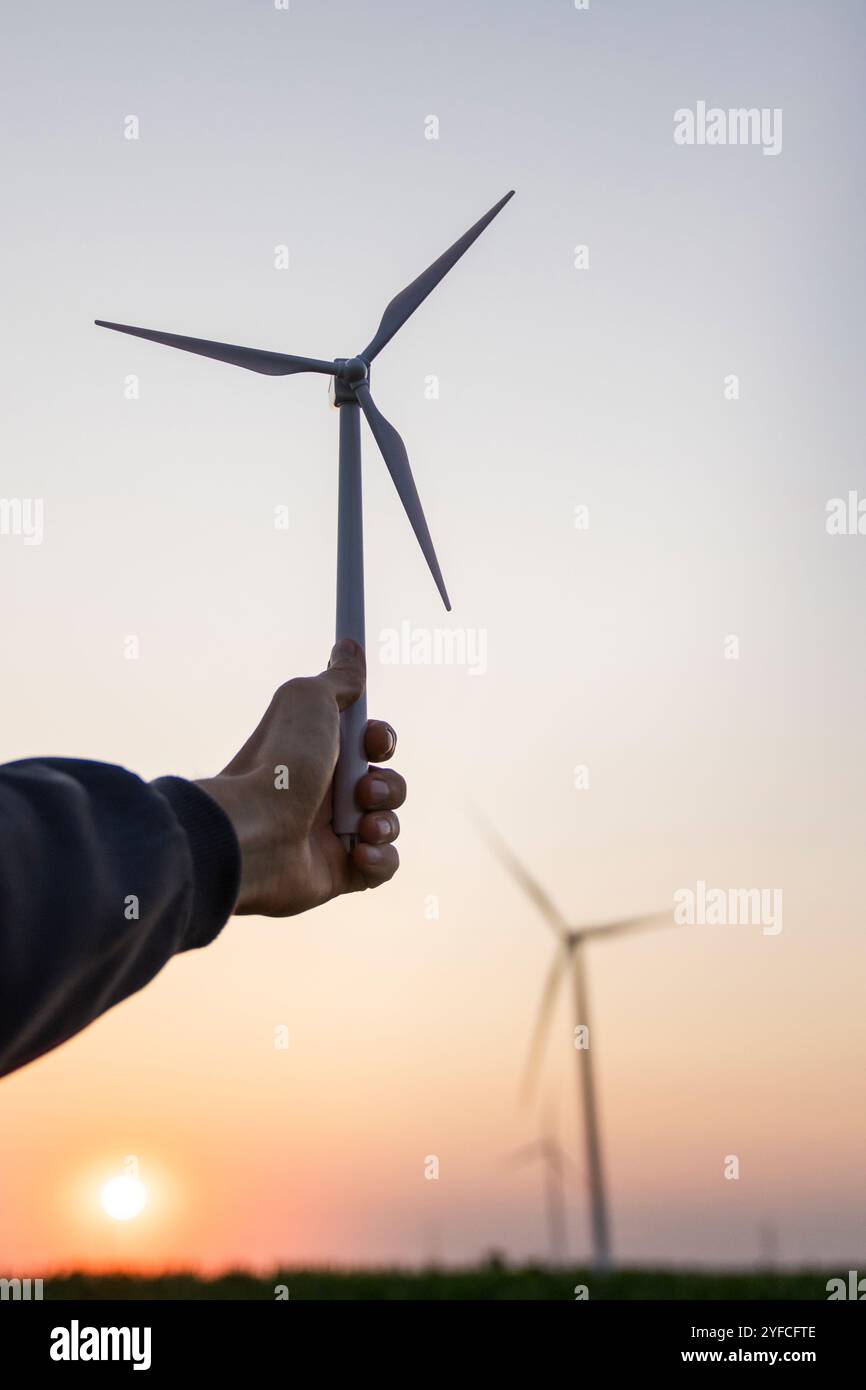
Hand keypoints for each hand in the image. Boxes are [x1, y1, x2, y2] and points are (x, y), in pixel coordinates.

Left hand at [195, 640, 403, 915]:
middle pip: (387, 783)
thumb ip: (337, 679)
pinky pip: (383, 866)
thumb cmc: (279, 763)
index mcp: (317, 755)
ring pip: (389, 823)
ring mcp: (331, 835)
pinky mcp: (339, 873)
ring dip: (386, 819)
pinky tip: (357, 851)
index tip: (371, 739)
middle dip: (388, 783)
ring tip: (360, 824)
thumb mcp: (308, 700)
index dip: (380, 739)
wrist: (253, 833)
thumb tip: (349, 646)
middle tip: (361, 787)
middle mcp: (324, 794)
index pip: (368, 745)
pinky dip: (380, 857)